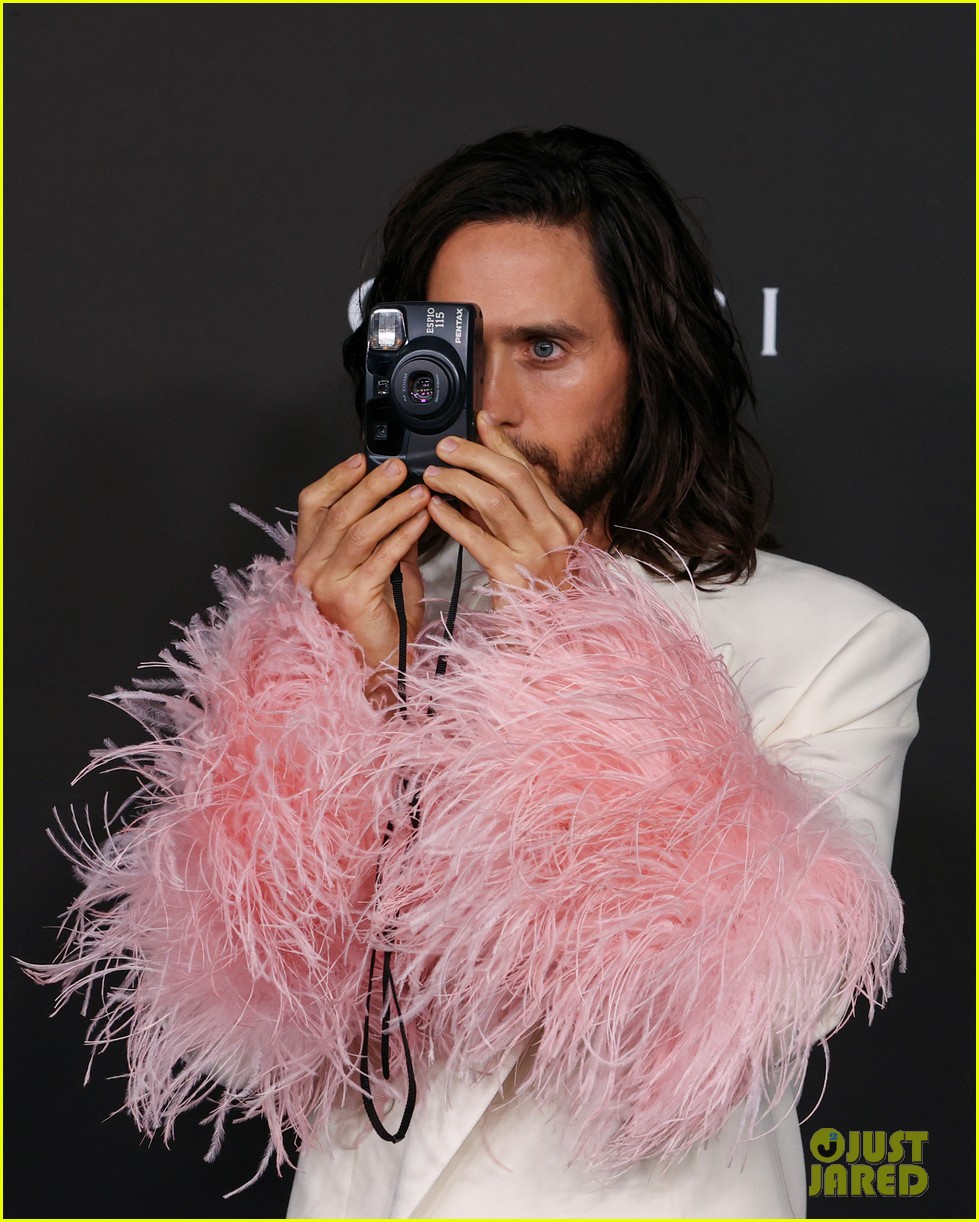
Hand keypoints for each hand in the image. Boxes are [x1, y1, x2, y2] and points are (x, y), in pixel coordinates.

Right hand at [293, 454, 430, 674]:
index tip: (360, 461)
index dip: (335, 478)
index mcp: (311, 559)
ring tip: (419, 492)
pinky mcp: (351, 599)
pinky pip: (380, 557)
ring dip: (392, 506)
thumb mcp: (381, 570)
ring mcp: (327, 585)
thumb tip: (407, 502)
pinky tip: (421, 521)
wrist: (380, 668)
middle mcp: (311, 570)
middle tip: (398, 468)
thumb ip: (388, 537)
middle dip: (370, 485)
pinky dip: (403, 535)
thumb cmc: (380, 624)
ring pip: (358, 531)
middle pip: (337, 513)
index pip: (312, 506)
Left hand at [422, 412, 583, 597]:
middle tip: (445, 447)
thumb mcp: (535, 546)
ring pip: (495, 501)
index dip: (503, 443)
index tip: (480, 421)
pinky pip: (479, 538)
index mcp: (563, 520)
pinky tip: (434, 511)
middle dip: (476, 455)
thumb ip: (516, 513)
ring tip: (433, 477)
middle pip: (514, 477)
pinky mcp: (515, 574)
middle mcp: (556, 530)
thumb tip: (486, 478)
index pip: (529, 470)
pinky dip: (454, 521)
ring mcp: (538, 552)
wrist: (547, 642)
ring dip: (459, 483)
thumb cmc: (538, 595)